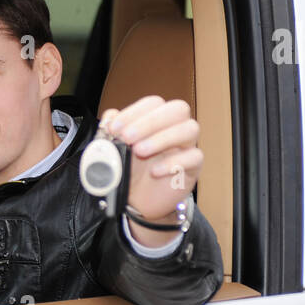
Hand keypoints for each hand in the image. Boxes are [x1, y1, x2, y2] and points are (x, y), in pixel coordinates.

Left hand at [100, 96, 201, 245]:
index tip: (115, 128)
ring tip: (139, 152)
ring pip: (190, 129)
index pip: (153, 103)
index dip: (134, 112)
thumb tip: (110, 116)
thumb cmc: (129, 170)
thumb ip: (110, 132)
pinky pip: (194, 157)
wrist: (137, 201)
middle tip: (127, 138)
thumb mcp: (114, 151)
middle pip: (177, 109)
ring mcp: (187, 146)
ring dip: (163, 138)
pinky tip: (154, 171)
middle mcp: (174, 128)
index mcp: (156, 119)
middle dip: (150, 121)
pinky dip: (173, 163)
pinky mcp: (193, 167)